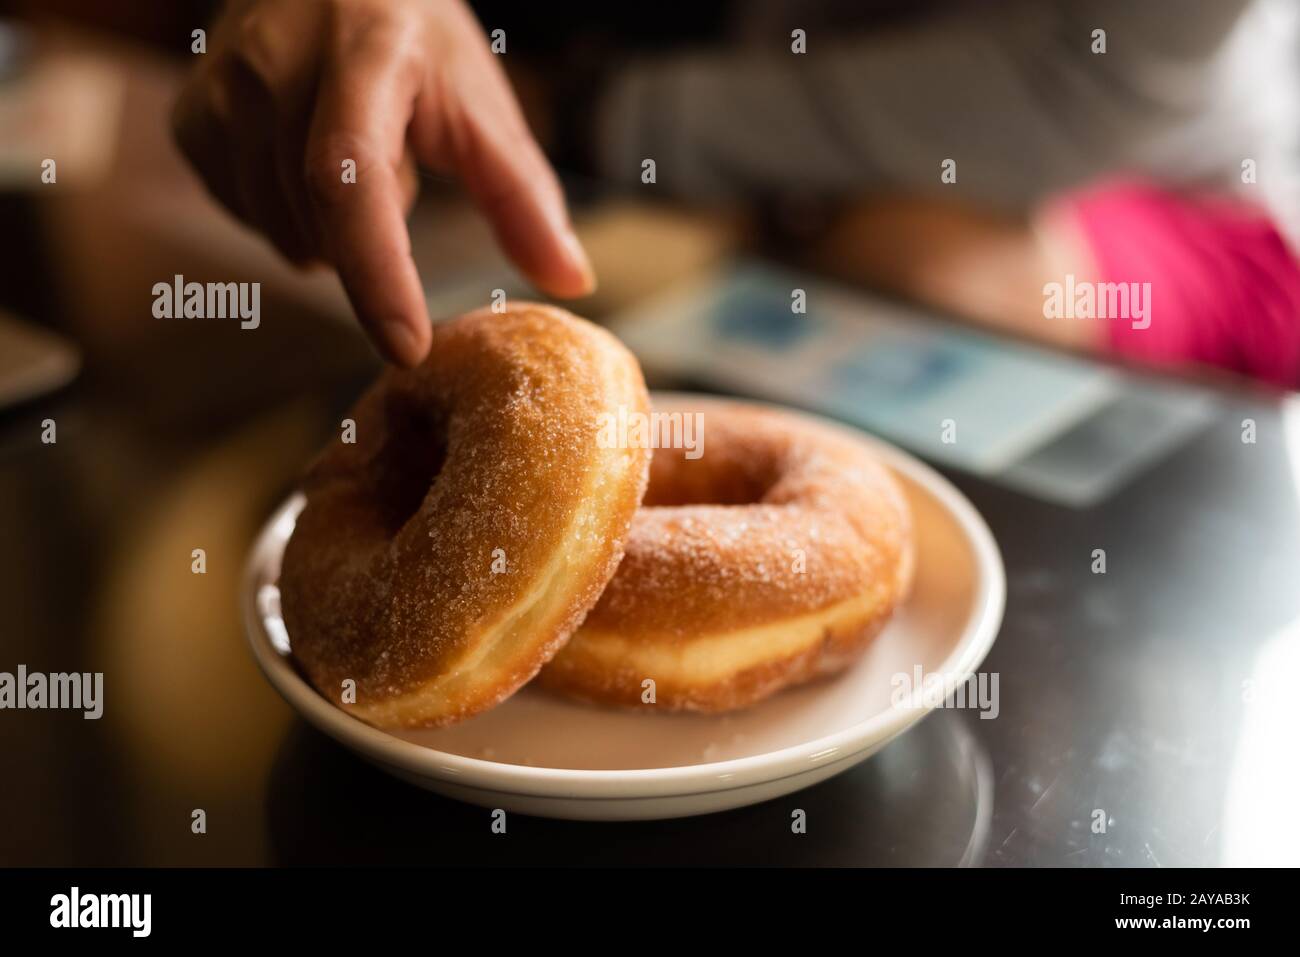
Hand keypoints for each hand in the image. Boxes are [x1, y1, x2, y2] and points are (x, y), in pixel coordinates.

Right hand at [172, 0, 594, 365]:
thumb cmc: (412, 41)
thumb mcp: (480, 103)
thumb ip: (525, 197)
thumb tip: (572, 281)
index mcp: (361, 58)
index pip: (351, 181)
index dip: (377, 273)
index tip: (409, 346)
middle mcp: (273, 70)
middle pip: (321, 228)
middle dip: (373, 237)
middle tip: (399, 165)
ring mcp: (220, 94)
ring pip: (283, 235)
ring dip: (333, 229)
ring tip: (354, 153)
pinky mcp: (191, 121)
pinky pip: (248, 218)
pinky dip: (288, 214)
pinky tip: (305, 159)